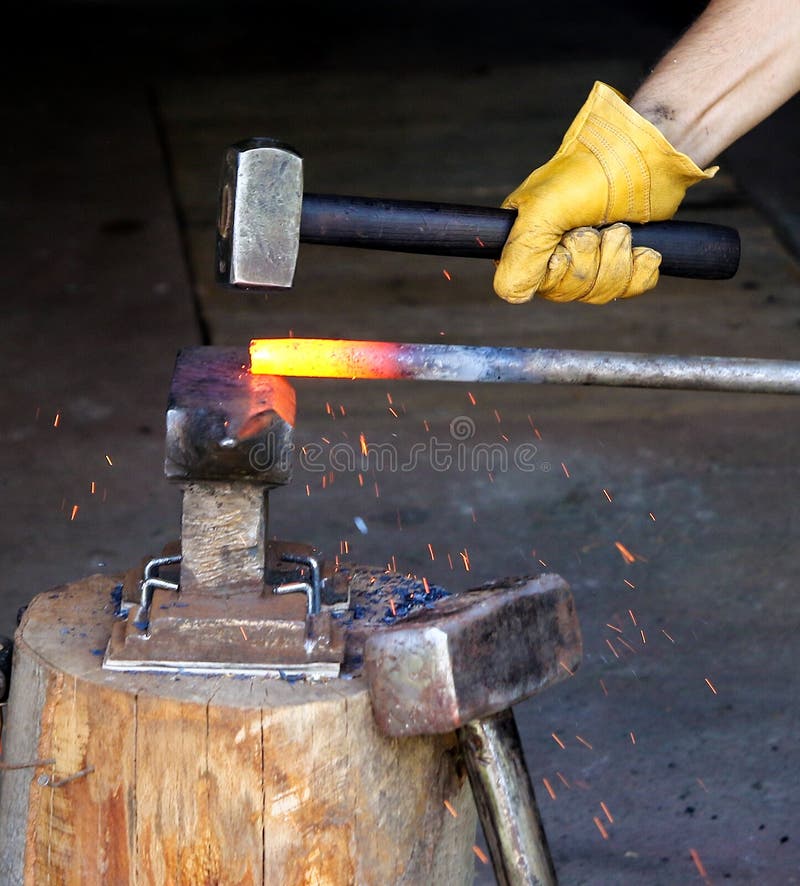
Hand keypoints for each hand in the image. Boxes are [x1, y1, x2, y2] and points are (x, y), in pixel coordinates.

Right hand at [494, 81, 715, 303]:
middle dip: (589, 263)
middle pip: (567, 291)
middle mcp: (554, 251)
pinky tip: (642, 248)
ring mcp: (591, 256)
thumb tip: (508, 291)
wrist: (645, 151)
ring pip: (599, 292)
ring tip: (620, 229)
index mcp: (526, 239)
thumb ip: (522, 252)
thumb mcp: (546, 208)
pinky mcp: (624, 258)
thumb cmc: (591, 170)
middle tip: (594, 229)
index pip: (530, 285)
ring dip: (616, 261)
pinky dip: (640, 270)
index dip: (556, 270)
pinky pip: (630, 288)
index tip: (567, 241)